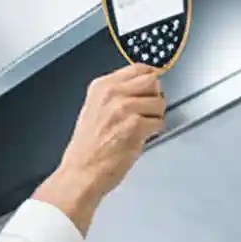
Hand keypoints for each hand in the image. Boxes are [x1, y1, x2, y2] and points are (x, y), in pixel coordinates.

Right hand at [34, 63, 165, 233]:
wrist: (81, 173)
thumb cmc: (86, 149)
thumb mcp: (93, 110)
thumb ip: (116, 96)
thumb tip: (141, 90)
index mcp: (101, 87)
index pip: (138, 68)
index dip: (149, 80)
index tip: (150, 90)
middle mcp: (112, 93)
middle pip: (152, 82)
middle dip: (154, 97)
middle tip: (146, 112)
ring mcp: (124, 109)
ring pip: (159, 103)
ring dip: (155, 117)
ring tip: (141, 128)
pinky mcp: (135, 126)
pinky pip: (159, 122)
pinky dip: (155, 132)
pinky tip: (140, 138)